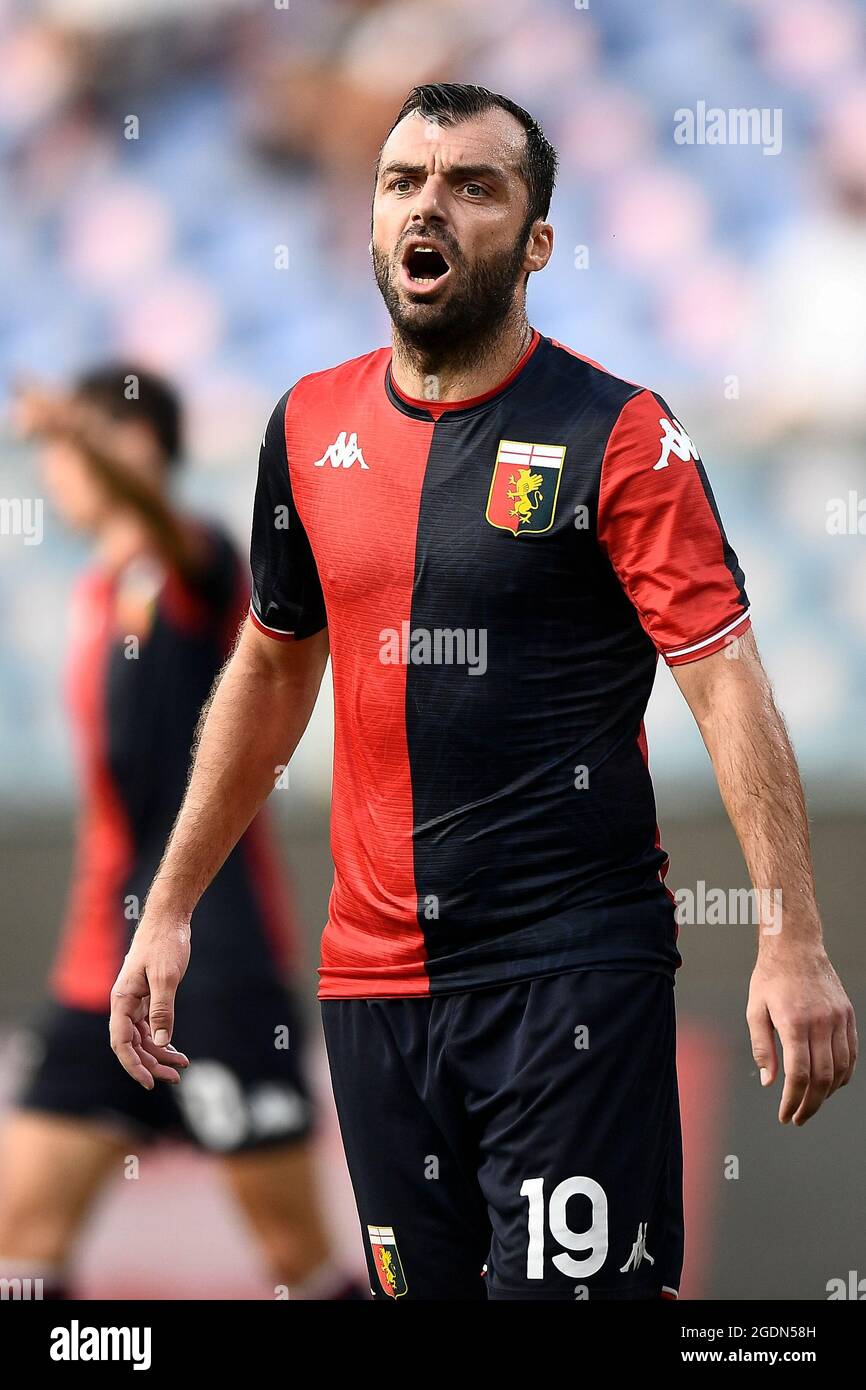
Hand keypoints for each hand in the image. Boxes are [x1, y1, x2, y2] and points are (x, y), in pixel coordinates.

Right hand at [110, 910, 191, 1088]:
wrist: (169, 919)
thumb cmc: (165, 943)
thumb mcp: (166, 977)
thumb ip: (162, 1010)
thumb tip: (160, 1043)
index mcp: (122, 999)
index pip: (121, 1042)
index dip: (133, 1065)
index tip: (149, 1083)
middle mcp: (125, 1003)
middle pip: (132, 1044)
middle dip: (151, 1064)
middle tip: (174, 1078)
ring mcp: (136, 1001)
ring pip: (142, 1037)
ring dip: (159, 1054)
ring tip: (181, 1066)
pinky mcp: (147, 996)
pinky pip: (150, 1026)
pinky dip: (162, 1039)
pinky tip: (175, 1049)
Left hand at [746, 945, 856, 1124]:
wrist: (796, 946)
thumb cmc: (770, 978)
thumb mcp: (755, 1010)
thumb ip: (762, 1048)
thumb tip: (769, 1082)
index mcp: (794, 1021)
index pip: (799, 1073)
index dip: (793, 1100)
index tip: (784, 1115)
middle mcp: (820, 1022)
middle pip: (822, 1077)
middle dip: (810, 1104)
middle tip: (798, 1118)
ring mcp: (837, 1019)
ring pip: (841, 1069)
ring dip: (827, 1093)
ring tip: (811, 1103)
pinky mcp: (847, 1015)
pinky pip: (851, 1054)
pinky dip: (843, 1075)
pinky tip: (830, 1084)